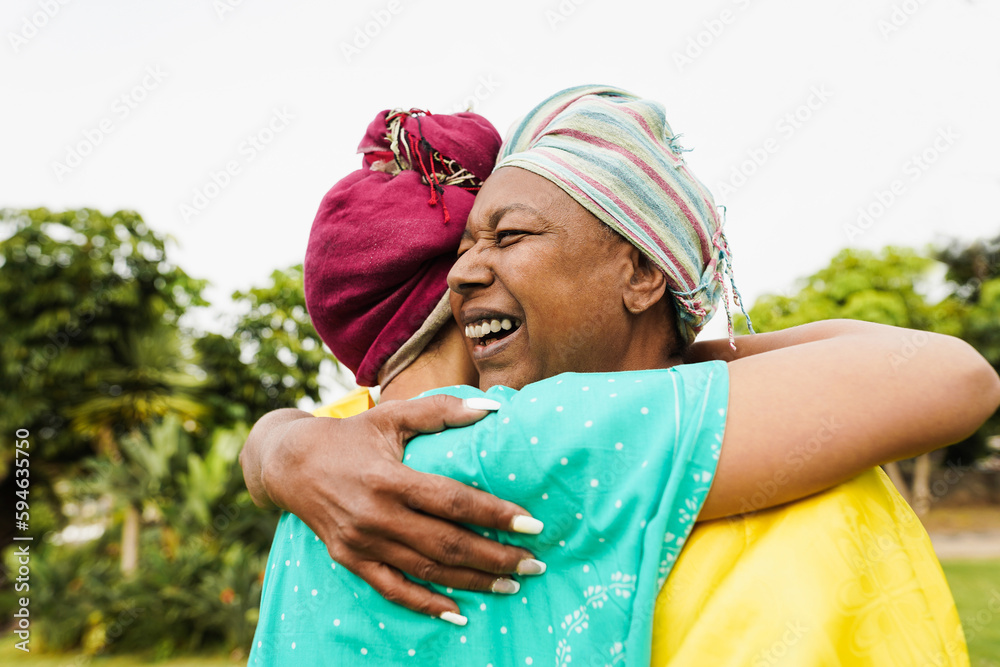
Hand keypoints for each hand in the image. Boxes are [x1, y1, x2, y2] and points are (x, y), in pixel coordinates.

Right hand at [257, 394, 545, 621]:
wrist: (290, 463)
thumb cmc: (350, 436)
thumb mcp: (392, 416)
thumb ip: (441, 411)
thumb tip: (492, 407)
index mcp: (389, 478)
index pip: (452, 501)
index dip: (494, 513)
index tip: (532, 524)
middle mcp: (376, 514)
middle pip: (446, 543)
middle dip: (495, 556)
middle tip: (533, 563)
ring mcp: (362, 542)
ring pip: (426, 570)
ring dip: (472, 581)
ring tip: (511, 584)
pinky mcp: (351, 560)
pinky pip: (393, 589)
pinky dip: (426, 605)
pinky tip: (458, 612)